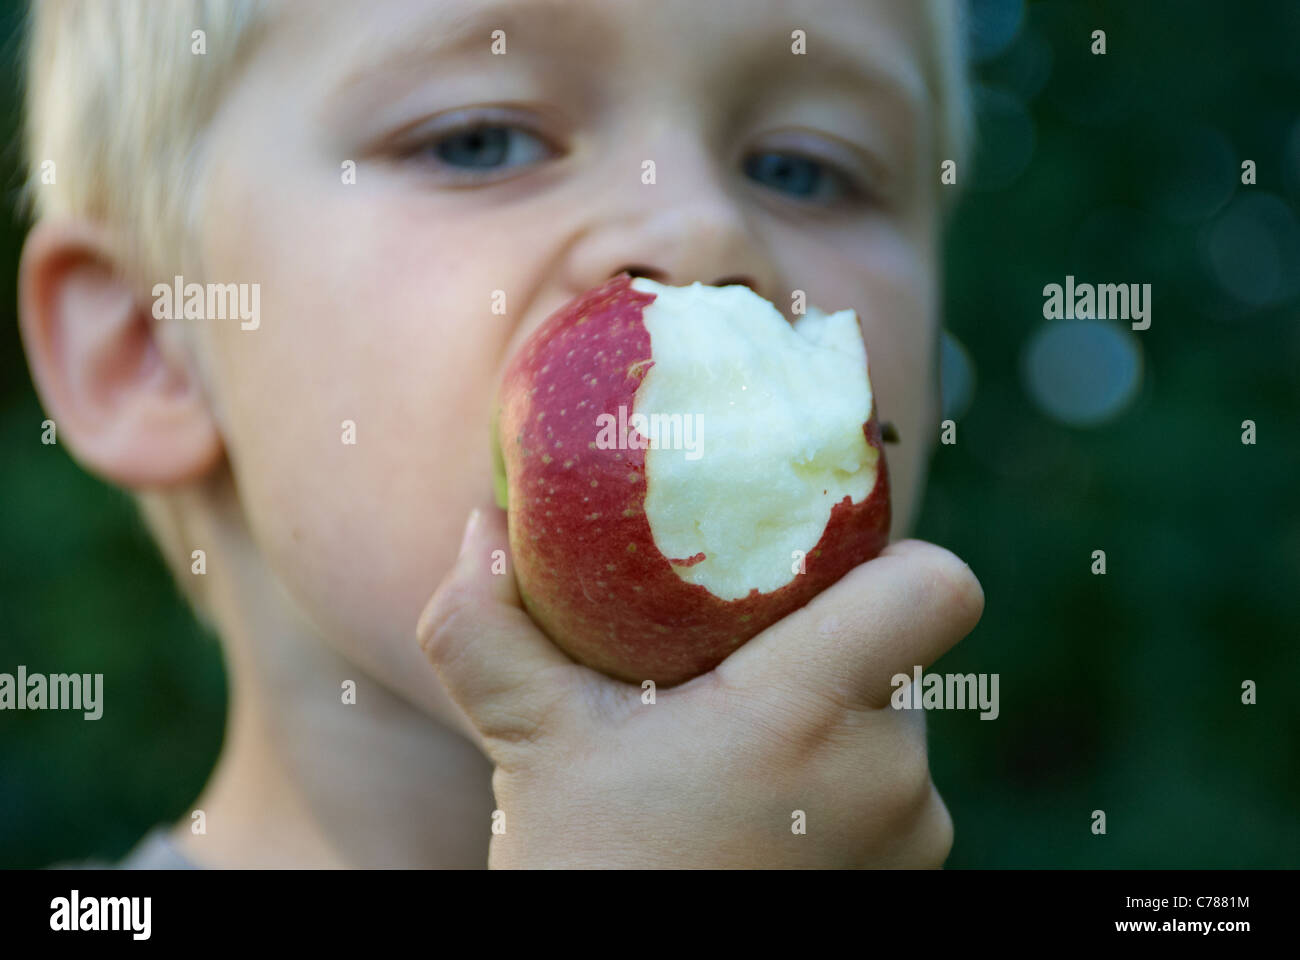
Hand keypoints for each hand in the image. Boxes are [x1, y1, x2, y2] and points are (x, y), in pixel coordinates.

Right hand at [417, 505, 983, 867]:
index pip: (937, 586)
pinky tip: (752, 813)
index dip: (891, 556)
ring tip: (730, 755)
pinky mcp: (904, 886)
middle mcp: (889, 774)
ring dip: (825, 721)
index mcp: (808, 715)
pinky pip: (889, 796)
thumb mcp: (527, 742)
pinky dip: (834, 788)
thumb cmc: (587, 873)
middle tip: (730, 666)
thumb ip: (489, 624)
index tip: (811, 571)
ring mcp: (911, 840)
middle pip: (896, 650)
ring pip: (887, 725)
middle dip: (821, 644)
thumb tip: (483, 526)